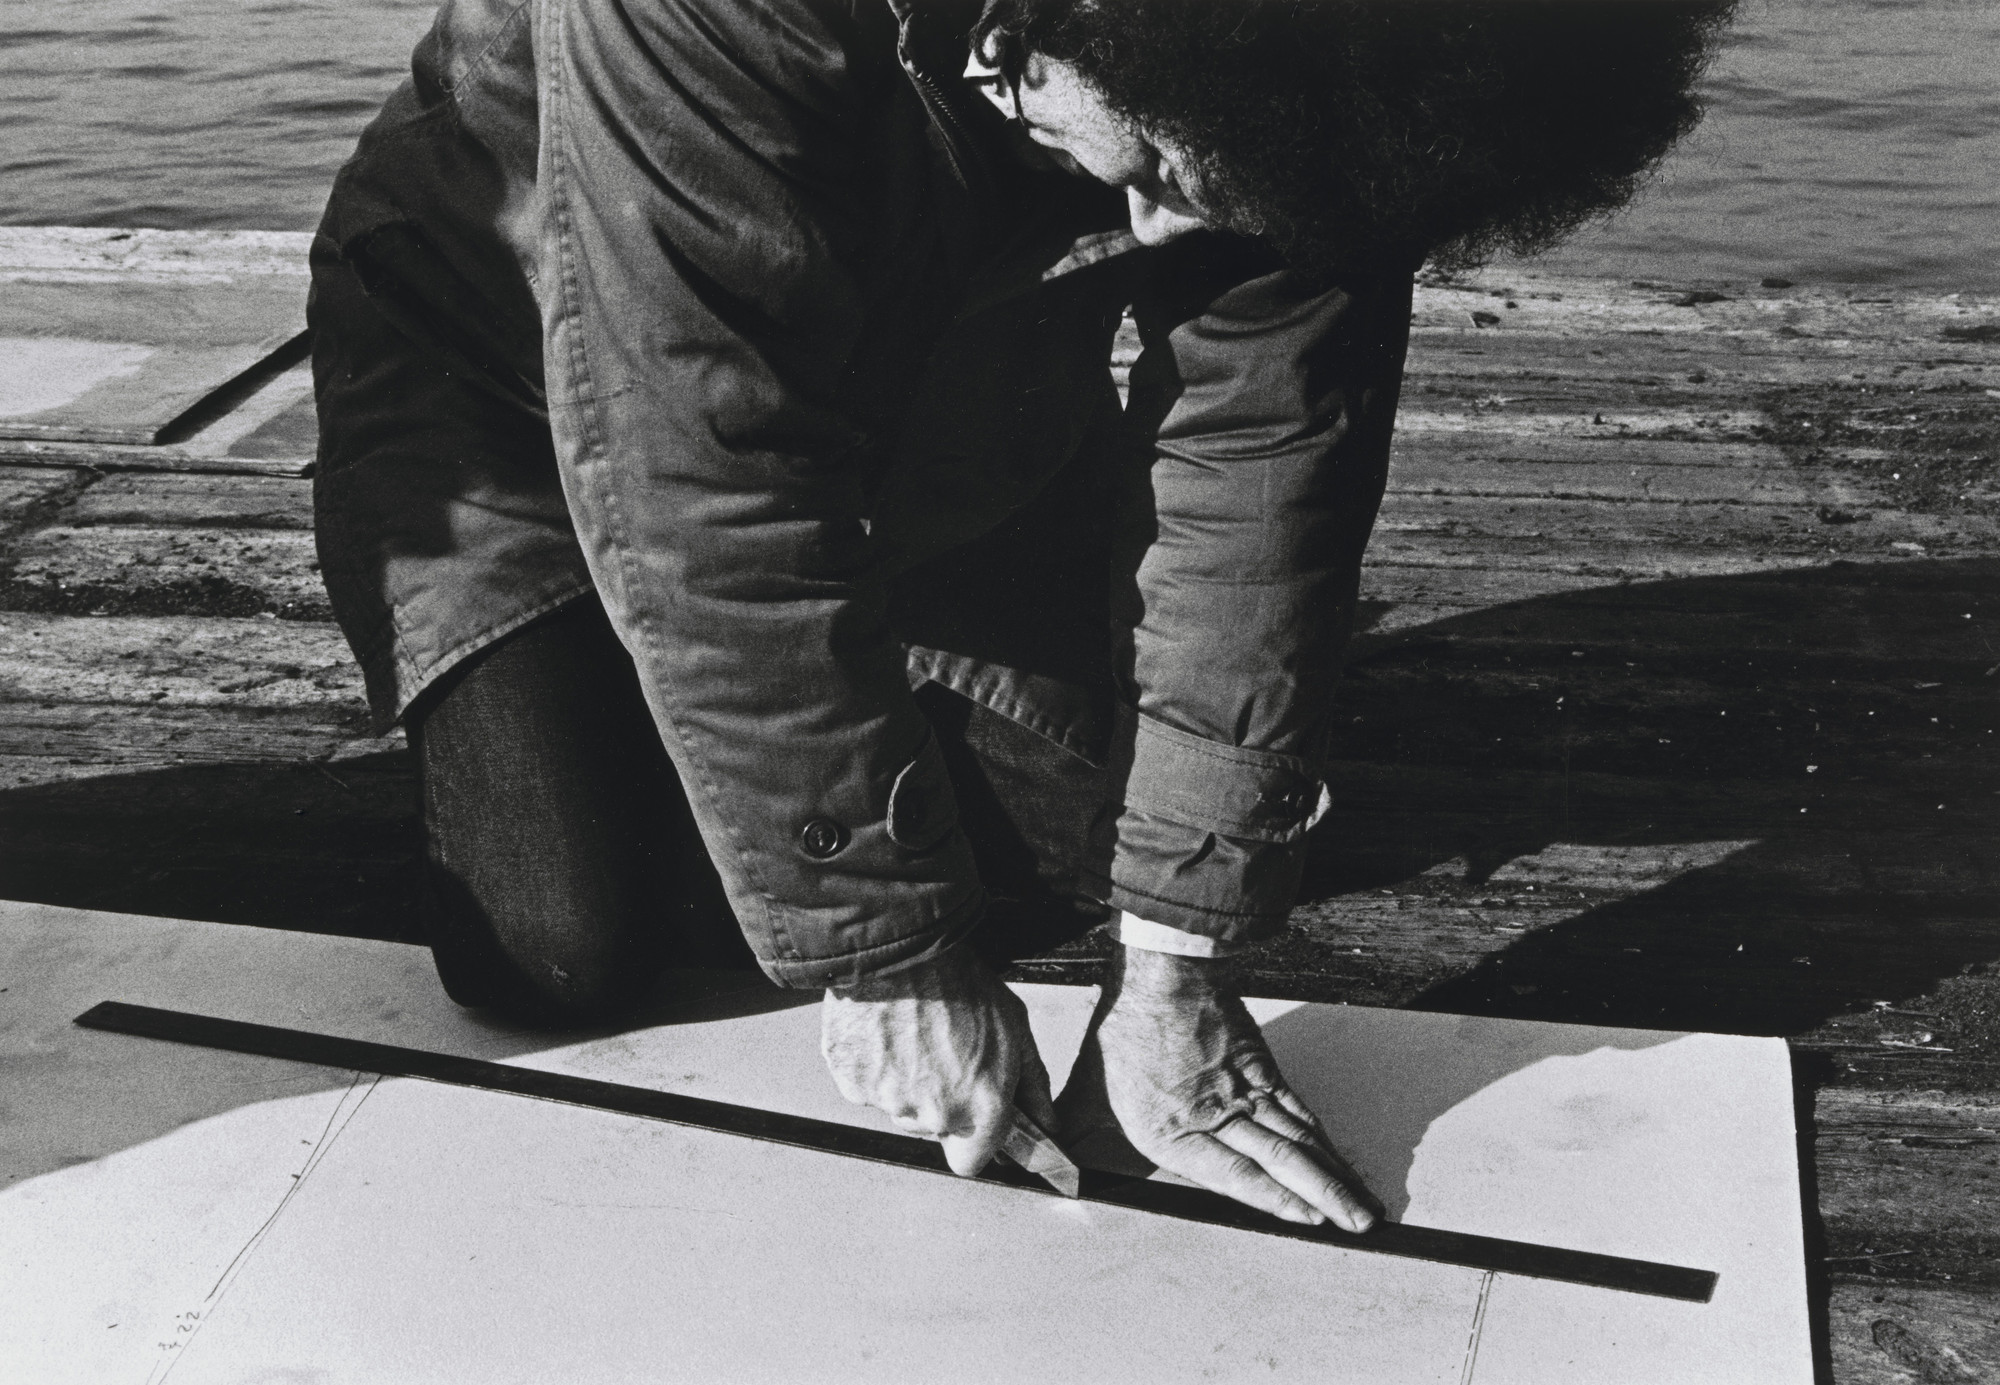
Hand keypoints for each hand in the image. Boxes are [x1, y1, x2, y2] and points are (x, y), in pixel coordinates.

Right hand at [821, 943, 1055, 1176]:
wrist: (903, 949)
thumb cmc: (960, 982)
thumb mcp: (1015, 1027)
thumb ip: (1033, 1083)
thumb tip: (1047, 1121)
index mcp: (982, 1105)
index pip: (971, 1162)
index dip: (970, 1139)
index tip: (968, 1116)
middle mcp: (935, 1113)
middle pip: (933, 1129)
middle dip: (938, 1100)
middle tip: (940, 1052)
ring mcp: (890, 1100)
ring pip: (898, 1107)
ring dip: (904, 1083)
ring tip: (911, 1035)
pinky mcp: (853, 1083)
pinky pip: (865, 1088)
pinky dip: (873, 1068)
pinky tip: (885, 1034)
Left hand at [1058, 945, 1378, 1230]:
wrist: (1159, 974)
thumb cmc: (1121, 1031)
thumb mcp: (1083, 1093)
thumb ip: (1075, 1137)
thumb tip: (1052, 1165)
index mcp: (1172, 1131)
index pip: (1234, 1175)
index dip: (1275, 1200)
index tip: (1307, 1221)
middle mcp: (1215, 1115)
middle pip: (1281, 1161)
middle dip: (1323, 1198)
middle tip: (1359, 1225)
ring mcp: (1243, 1090)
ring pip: (1298, 1137)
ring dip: (1333, 1173)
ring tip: (1361, 1203)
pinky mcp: (1260, 1066)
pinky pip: (1297, 1107)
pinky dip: (1322, 1135)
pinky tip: (1334, 1153)